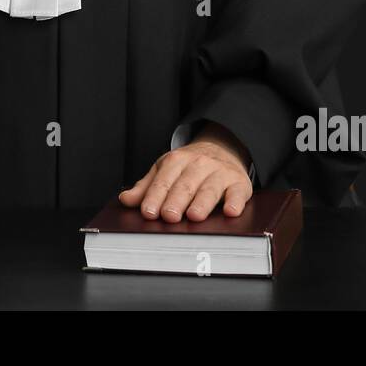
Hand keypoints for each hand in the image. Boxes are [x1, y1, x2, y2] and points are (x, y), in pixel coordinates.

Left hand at [118, 122, 253, 221]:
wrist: (222, 148)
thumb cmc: (189, 166)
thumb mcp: (165, 170)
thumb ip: (146, 186)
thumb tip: (126, 200)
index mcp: (176, 161)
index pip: (163, 181)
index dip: (155, 196)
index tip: (148, 212)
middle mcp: (199, 164)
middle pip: (185, 185)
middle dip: (176, 201)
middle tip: (169, 216)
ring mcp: (220, 173)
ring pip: (210, 189)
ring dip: (202, 202)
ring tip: (194, 216)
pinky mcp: (239, 182)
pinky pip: (238, 193)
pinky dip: (235, 202)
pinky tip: (230, 211)